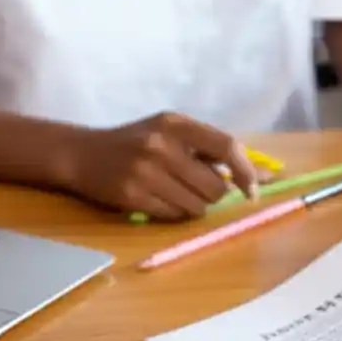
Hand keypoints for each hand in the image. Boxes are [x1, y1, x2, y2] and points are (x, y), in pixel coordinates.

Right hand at [58, 112, 258, 219]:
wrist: (82, 154)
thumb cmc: (134, 142)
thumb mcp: (167, 131)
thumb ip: (207, 148)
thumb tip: (259, 174)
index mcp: (176, 124)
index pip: (226, 147)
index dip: (245, 172)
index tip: (252, 190)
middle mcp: (162, 145)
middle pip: (215, 186)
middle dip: (214, 195)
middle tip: (196, 188)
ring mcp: (146, 172)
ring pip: (197, 206)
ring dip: (194, 206)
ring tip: (174, 193)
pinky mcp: (133, 196)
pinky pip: (174, 216)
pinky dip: (174, 213)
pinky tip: (158, 200)